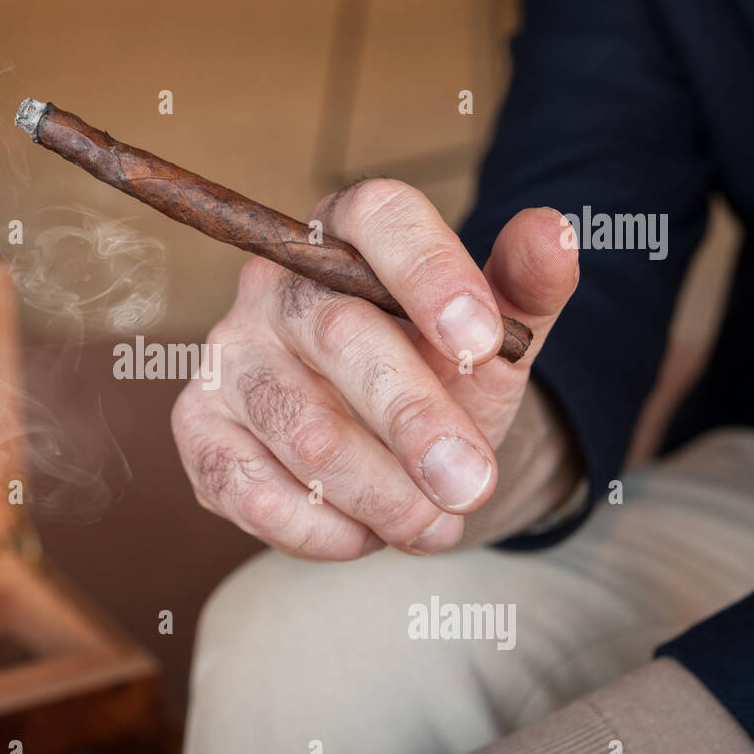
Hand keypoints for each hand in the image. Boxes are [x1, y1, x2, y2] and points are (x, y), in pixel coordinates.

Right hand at [171, 179, 577, 558]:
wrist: (390, 445)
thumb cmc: (442, 376)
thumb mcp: (495, 338)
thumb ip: (525, 290)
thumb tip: (556, 235)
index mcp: (349, 232)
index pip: (380, 218)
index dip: (431, 274)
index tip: (485, 346)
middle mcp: (274, 283)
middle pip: (339, 335)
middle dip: (415, 421)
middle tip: (472, 486)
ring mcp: (226, 353)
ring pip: (300, 427)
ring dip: (379, 493)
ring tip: (435, 527)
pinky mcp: (197, 425)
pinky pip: (246, 485)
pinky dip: (316, 527)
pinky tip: (363, 536)